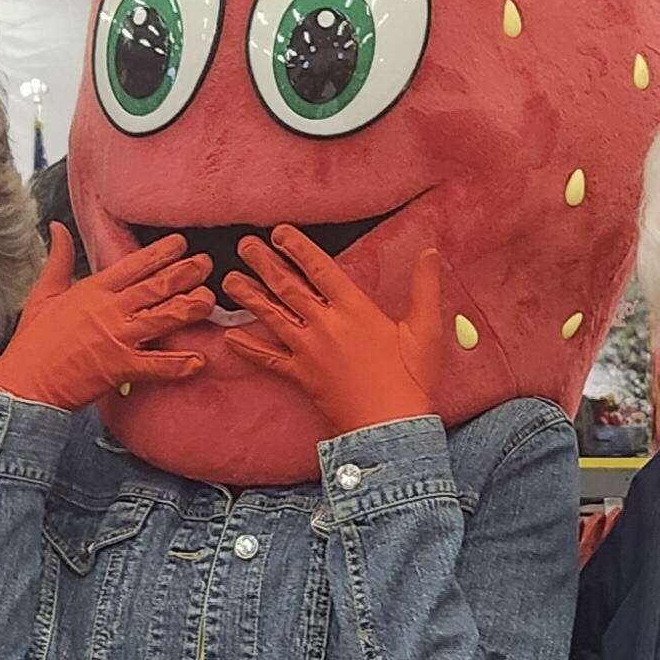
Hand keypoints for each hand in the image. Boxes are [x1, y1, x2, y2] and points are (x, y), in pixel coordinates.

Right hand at [0, 226, 214, 410]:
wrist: (25, 383)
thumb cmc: (33, 341)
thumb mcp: (43, 293)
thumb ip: (58, 259)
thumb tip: (57, 228)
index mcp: (93, 290)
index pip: (133, 264)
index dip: (161, 252)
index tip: (182, 243)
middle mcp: (109, 310)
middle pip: (156, 286)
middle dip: (186, 273)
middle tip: (207, 264)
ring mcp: (117, 338)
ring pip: (163, 318)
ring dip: (189, 308)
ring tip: (210, 300)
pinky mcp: (120, 367)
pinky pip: (157, 365)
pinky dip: (179, 364)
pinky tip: (199, 359)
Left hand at [224, 228, 444, 434]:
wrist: (390, 427)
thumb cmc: (411, 379)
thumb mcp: (427, 329)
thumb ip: (425, 286)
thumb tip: (430, 252)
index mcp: (355, 308)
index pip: (320, 267)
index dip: (297, 247)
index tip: (279, 232)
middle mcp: (326, 325)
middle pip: (287, 286)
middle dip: (263, 262)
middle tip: (244, 246)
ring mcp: (309, 351)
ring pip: (271, 316)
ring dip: (248, 296)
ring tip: (229, 279)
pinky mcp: (300, 376)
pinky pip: (267, 359)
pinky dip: (247, 348)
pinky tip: (229, 337)